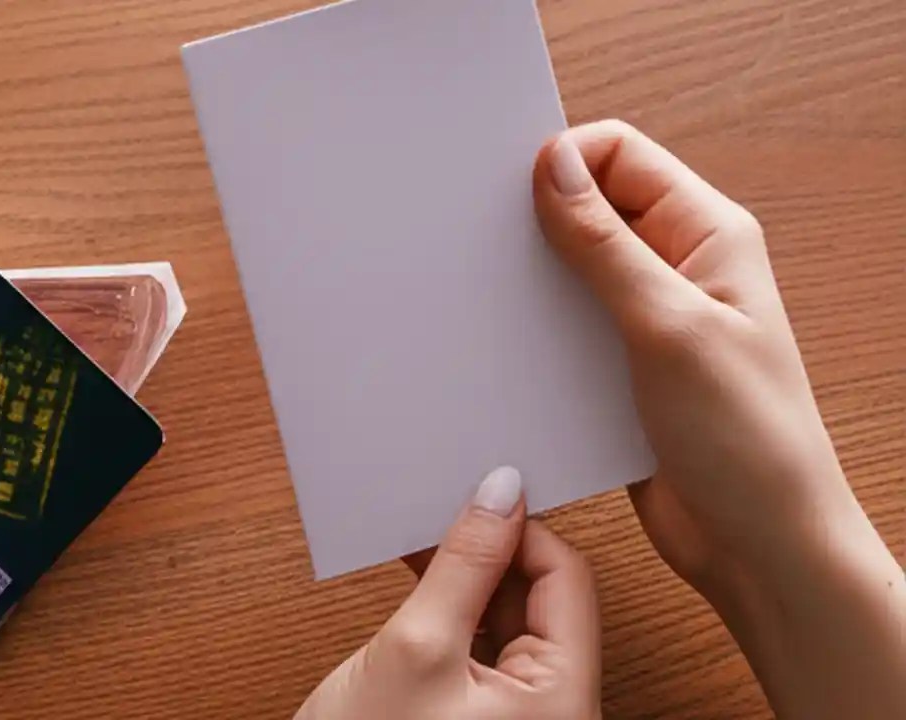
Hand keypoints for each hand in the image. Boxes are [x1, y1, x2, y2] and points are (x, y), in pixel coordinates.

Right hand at [296, 467, 600, 719]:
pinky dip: (453, 605)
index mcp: (564, 700)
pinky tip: (419, 579)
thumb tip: (499, 491)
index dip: (523, 529)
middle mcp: (553, 708)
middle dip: (493, 548)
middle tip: (446, 508)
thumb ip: (462, 565)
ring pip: (508, 615)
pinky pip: (481, 640)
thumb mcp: (415, 648)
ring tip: (423, 539)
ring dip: (469, 574)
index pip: (568, 579)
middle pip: (542, 595)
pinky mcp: (481, 712)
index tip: (477, 493)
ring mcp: (518, 713)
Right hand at [532, 120, 856, 592]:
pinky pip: (563, 329)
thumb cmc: (747, 439)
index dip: (561, 161)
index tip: (504, 193)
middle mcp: (677, 268)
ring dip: (529, 282)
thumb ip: (605, 245)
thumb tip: (554, 164)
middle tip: (482, 246)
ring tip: (489, 302)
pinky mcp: (618, 368)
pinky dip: (532, 333)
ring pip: (568, 270)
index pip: (620, 155)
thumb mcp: (668, 328)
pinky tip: (504, 350)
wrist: (757, 546)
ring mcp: (646, 319)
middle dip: (533, 220)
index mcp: (708, 235)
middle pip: (589, 208)